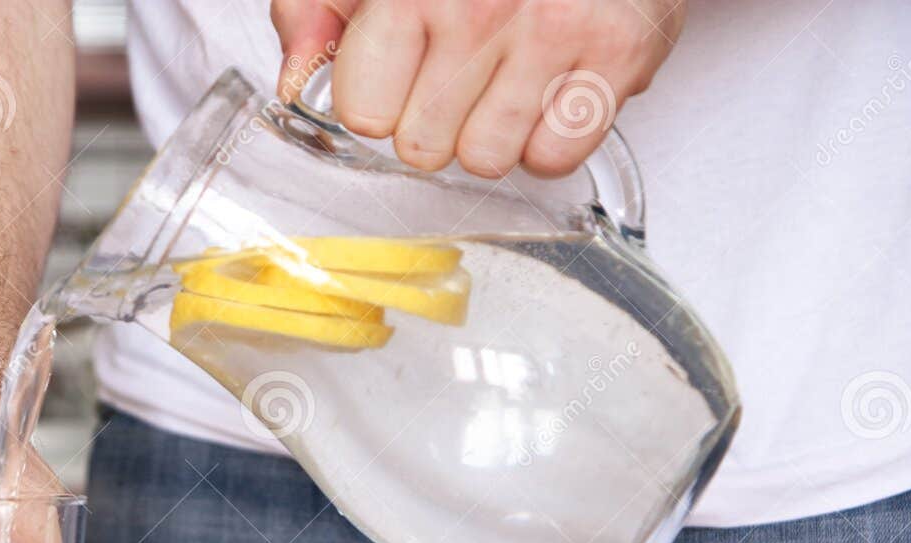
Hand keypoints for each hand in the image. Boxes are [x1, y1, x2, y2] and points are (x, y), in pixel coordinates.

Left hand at [272, 0, 684, 176]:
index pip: (364, 114)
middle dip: (435, 120)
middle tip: (462, 67)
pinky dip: (550, 135)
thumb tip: (293, 79)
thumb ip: (315, 10)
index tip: (401, 68)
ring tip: (507, 73)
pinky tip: (548, 85)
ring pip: (487, 159)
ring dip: (493, 130)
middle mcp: (481, 4)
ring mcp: (554, 27)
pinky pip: (554, 157)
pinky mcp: (617, 51)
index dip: (378, 100)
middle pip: (424, 149)